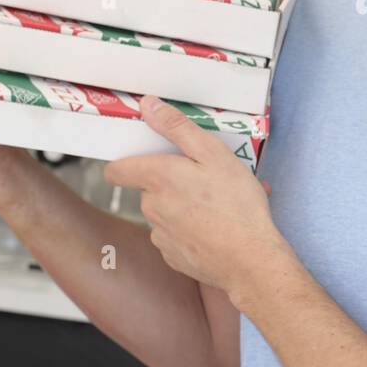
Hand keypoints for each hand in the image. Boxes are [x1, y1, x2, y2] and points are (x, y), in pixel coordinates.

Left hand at [103, 94, 289, 303]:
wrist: (250, 260)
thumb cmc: (237, 205)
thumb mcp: (213, 153)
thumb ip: (177, 127)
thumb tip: (148, 106)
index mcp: (158, 179)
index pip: (117, 170)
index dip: (128, 161)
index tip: (148, 158)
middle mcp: (152, 208)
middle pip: (149, 188)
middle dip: (173, 182)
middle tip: (208, 180)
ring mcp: (161, 235)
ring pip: (165, 212)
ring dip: (186, 206)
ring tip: (221, 204)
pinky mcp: (173, 256)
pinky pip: (176, 236)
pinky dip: (192, 229)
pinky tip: (218, 227)